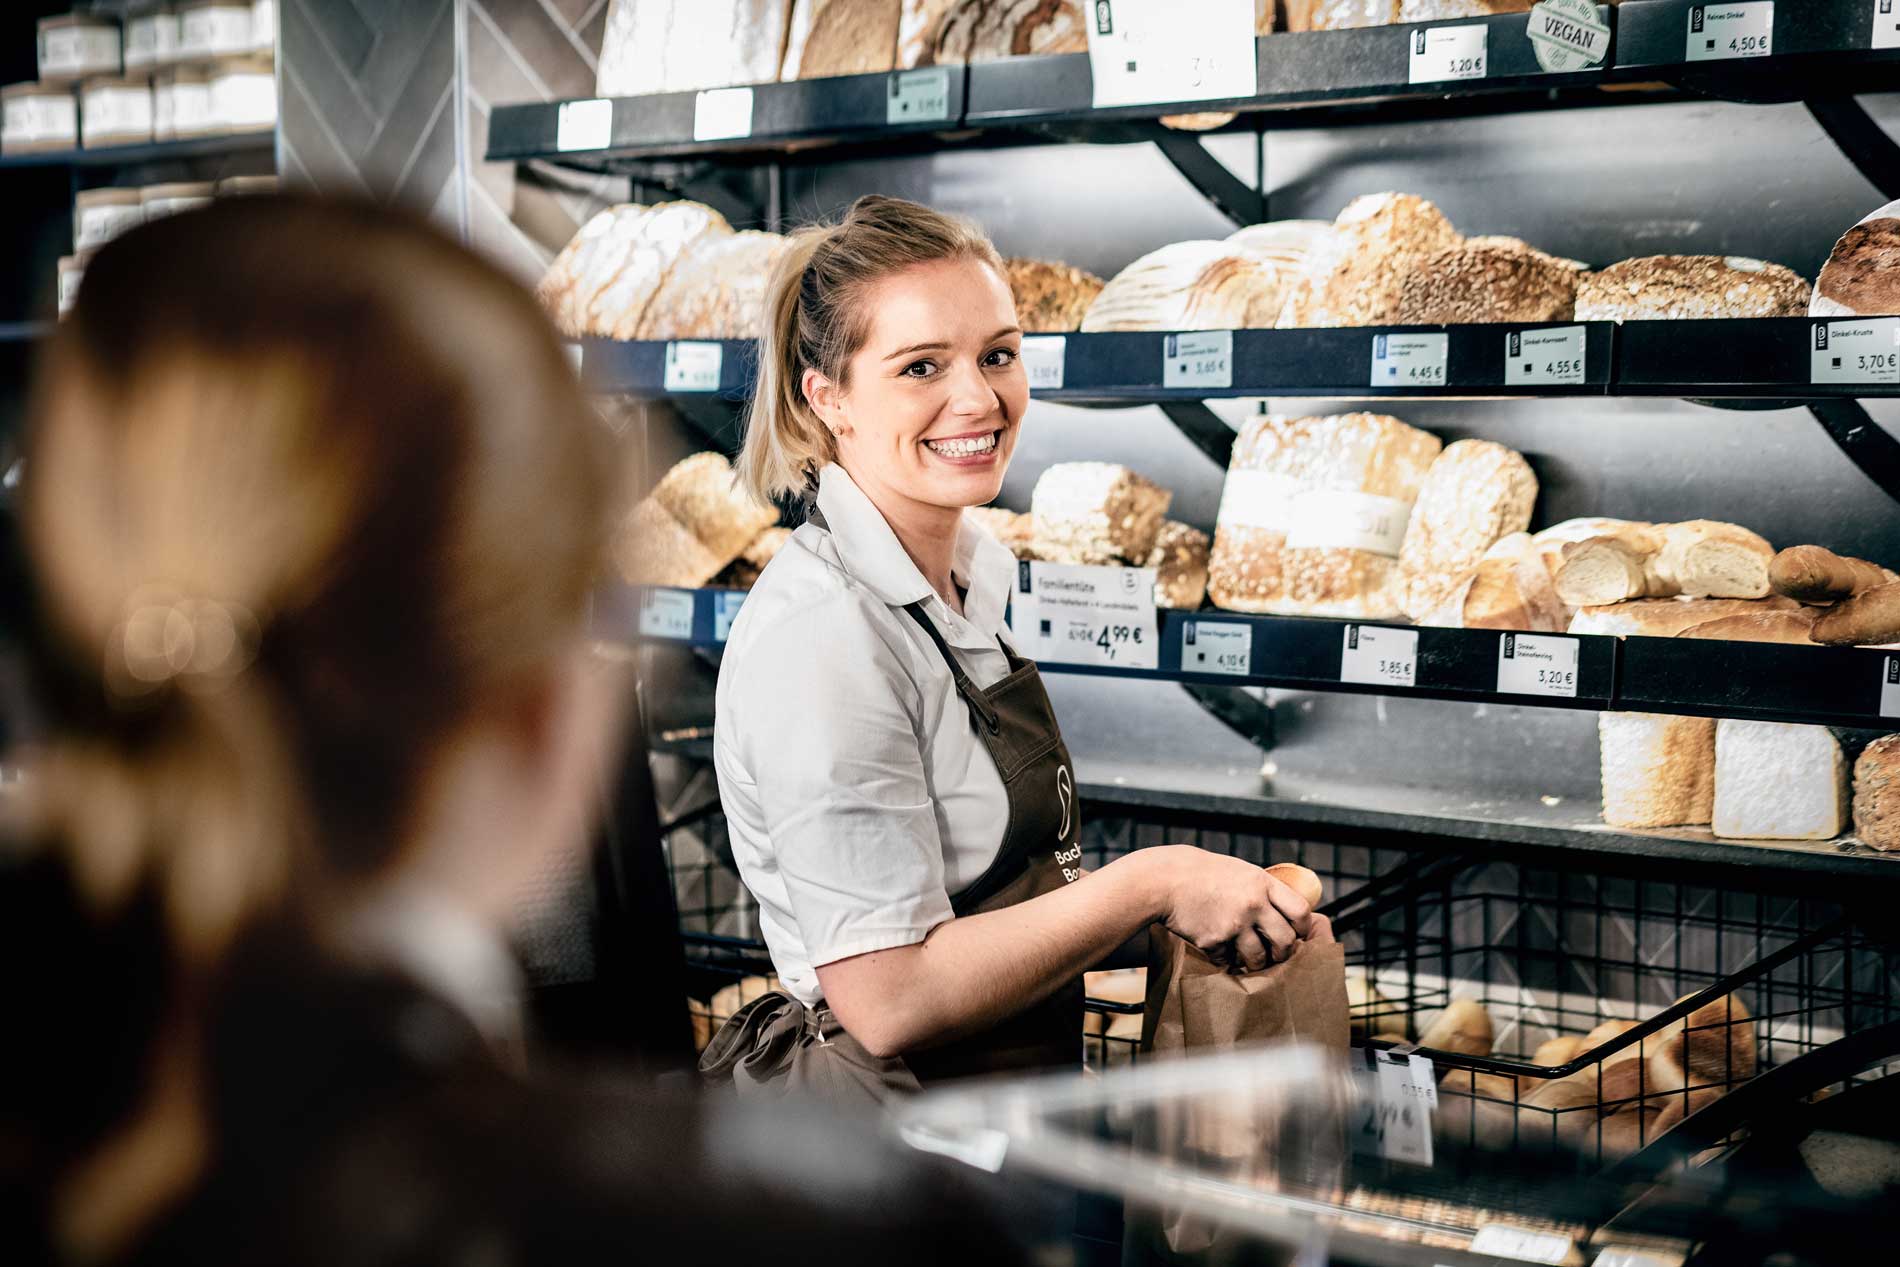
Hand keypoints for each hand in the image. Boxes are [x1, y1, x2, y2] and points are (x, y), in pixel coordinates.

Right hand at [1153, 845, 1316, 972]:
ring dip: (1256, 962)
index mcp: (1261, 883)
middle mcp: (1252, 903)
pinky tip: (1220, 950)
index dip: (1303, 927)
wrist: (1164, 880)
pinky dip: (1226, 959)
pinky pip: (1228, 959)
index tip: (1298, 934)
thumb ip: (1261, 888)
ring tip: (1250, 959)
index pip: (1300, 911)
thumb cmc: (1201, 873)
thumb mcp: (1238, 870)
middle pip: (1285, 940)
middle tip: (1276, 954)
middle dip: (1283, 952)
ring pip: (1259, 957)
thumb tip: (1285, 909)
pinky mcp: (1214, 940)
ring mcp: (1233, 923)